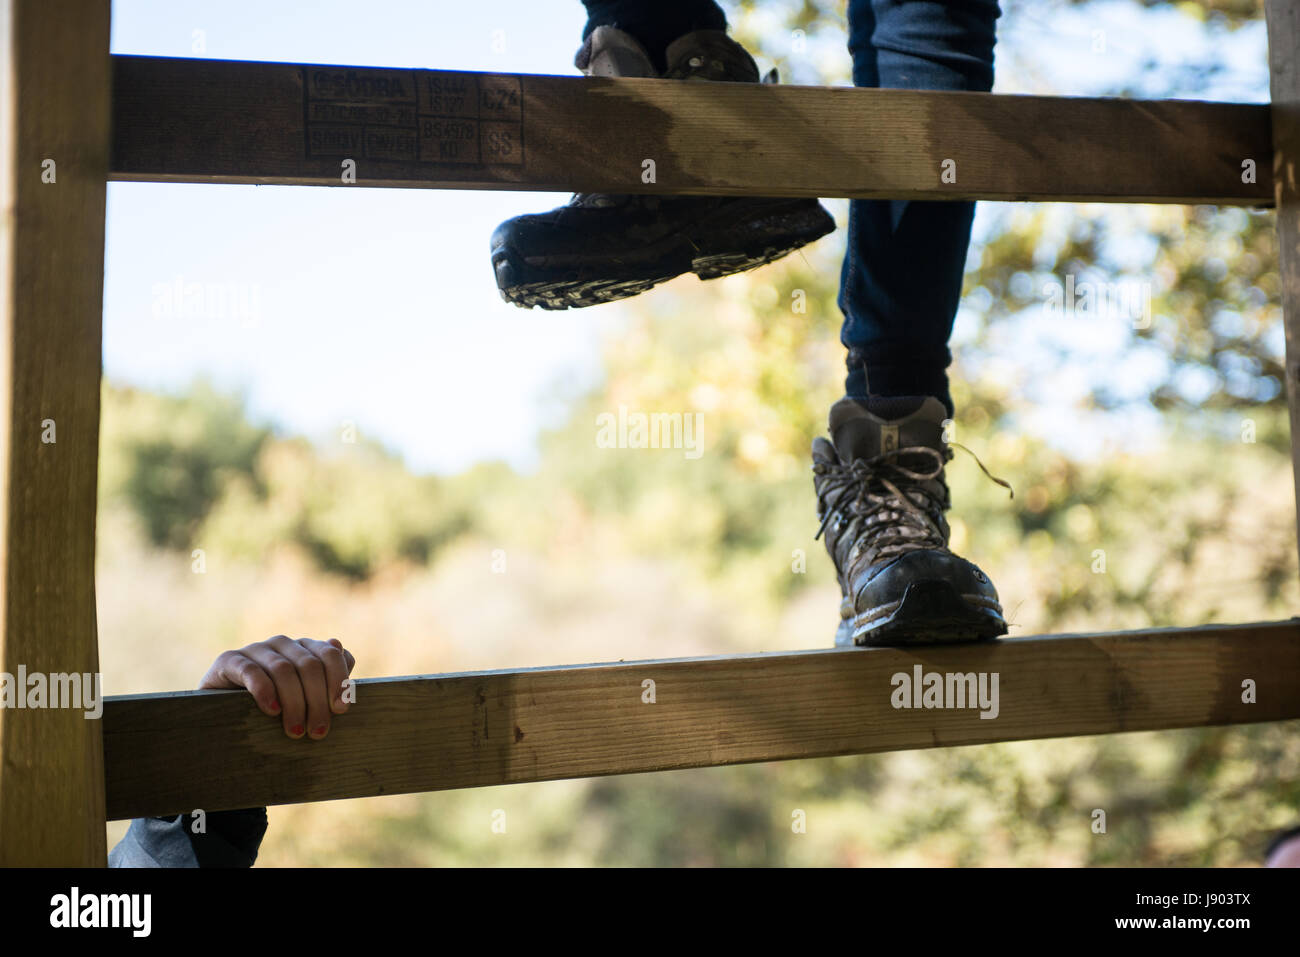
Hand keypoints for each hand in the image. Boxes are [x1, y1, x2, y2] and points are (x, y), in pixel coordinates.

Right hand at [199, 636, 355, 739]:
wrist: (224, 713)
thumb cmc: (274, 707)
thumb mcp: (304, 696)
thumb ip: (327, 677)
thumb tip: (343, 651)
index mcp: (305, 648)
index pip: (330, 655)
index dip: (338, 680)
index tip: (341, 710)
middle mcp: (282, 644)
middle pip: (309, 666)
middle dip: (317, 701)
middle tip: (318, 732)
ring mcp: (256, 649)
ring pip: (283, 670)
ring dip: (293, 703)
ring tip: (295, 732)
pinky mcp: (230, 660)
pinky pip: (251, 671)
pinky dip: (264, 691)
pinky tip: (272, 711)